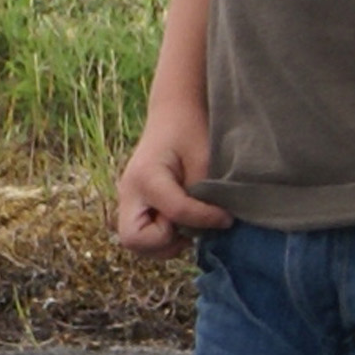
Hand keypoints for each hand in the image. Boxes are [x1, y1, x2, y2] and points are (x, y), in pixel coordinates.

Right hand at [112, 100, 229, 258]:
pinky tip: (181, 220)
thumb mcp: (204, 158)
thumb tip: (211, 226)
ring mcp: (127, 199)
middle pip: (134, 240)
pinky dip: (161, 236)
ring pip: (135, 242)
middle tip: (191, 226)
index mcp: (146, 177)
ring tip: (188, 223)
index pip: (176, 214)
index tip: (227, 217)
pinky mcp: (134, 203)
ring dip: (163, 242)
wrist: (173, 112)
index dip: (205, 220)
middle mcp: (129, 192)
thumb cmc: (190, 129)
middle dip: (166, 241)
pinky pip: (141, 233)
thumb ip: (203, 195)